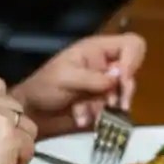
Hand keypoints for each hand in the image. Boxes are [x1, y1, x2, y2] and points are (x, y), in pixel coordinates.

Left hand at [10, 33, 145, 136]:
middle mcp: (105, 65)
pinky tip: (82, 118)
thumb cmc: (43, 87)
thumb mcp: (66, 78)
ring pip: (123, 94)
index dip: (133, 59)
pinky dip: (99, 116)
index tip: (123, 79)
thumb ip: (93, 78)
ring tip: (90, 114)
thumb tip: (119, 78)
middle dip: (124, 90)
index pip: (131, 44)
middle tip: (117, 106)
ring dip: (107, 106)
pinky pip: (112, 110)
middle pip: (131, 72)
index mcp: (97, 50)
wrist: (30, 112)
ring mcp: (104, 85)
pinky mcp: (102, 103)